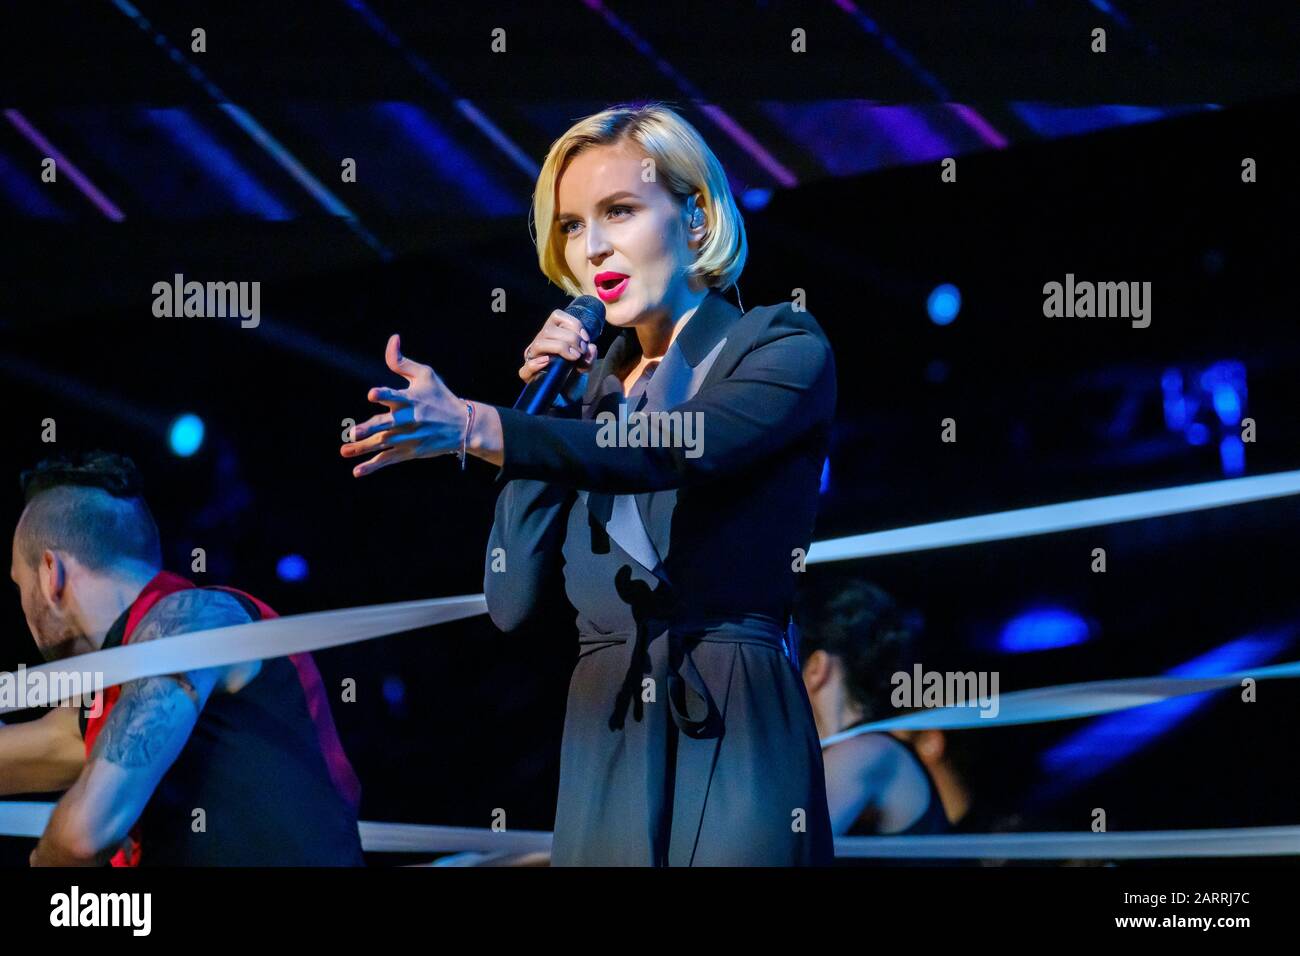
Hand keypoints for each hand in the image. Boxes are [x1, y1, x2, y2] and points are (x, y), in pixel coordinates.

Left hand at [341, 334, 467, 477]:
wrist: (464, 426)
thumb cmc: (440, 397)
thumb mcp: (425, 375)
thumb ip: (402, 362)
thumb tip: (393, 339)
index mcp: (410, 399)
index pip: (394, 395)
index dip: (383, 394)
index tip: (371, 394)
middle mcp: (408, 419)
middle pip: (386, 424)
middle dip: (369, 428)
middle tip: (353, 432)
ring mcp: (408, 438)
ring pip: (382, 444)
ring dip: (363, 449)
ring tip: (344, 450)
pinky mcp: (409, 452)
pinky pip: (388, 460)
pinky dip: (373, 466)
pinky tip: (357, 471)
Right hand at [518, 310, 597, 382]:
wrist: (568, 390)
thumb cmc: (574, 369)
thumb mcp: (586, 361)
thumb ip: (590, 354)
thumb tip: (590, 348)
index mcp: (552, 332)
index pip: (557, 316)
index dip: (574, 324)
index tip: (586, 339)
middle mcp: (541, 340)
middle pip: (550, 330)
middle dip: (571, 338)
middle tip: (581, 351)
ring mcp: (533, 357)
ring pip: (540, 343)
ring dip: (560, 347)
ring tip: (573, 357)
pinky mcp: (528, 374)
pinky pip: (525, 368)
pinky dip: (536, 364)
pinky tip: (547, 362)